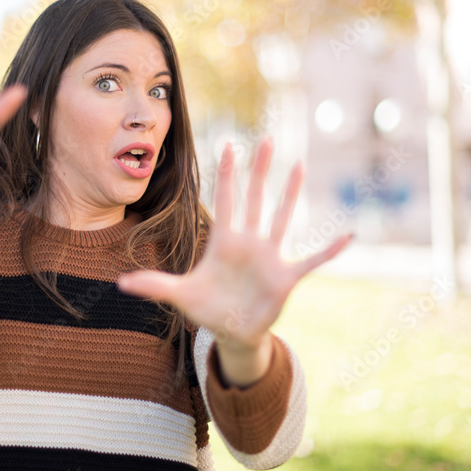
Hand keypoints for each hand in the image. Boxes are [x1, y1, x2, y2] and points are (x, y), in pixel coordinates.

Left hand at [117, 135, 351, 362]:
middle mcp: (249, 242)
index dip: (227, 174)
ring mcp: (270, 257)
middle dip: (261, 170)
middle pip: (257, 198)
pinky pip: (312, 260)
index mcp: (224, 241)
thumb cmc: (207, 308)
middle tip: (268, 139)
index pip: (226, 200)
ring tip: (300, 165)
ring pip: (283, 217)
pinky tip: (348, 236)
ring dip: (292, 194)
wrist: (232, 331)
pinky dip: (330, 251)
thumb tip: (121, 283)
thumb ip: (154, 286)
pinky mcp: (286, 277)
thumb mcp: (180, 296)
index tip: (228, 145)